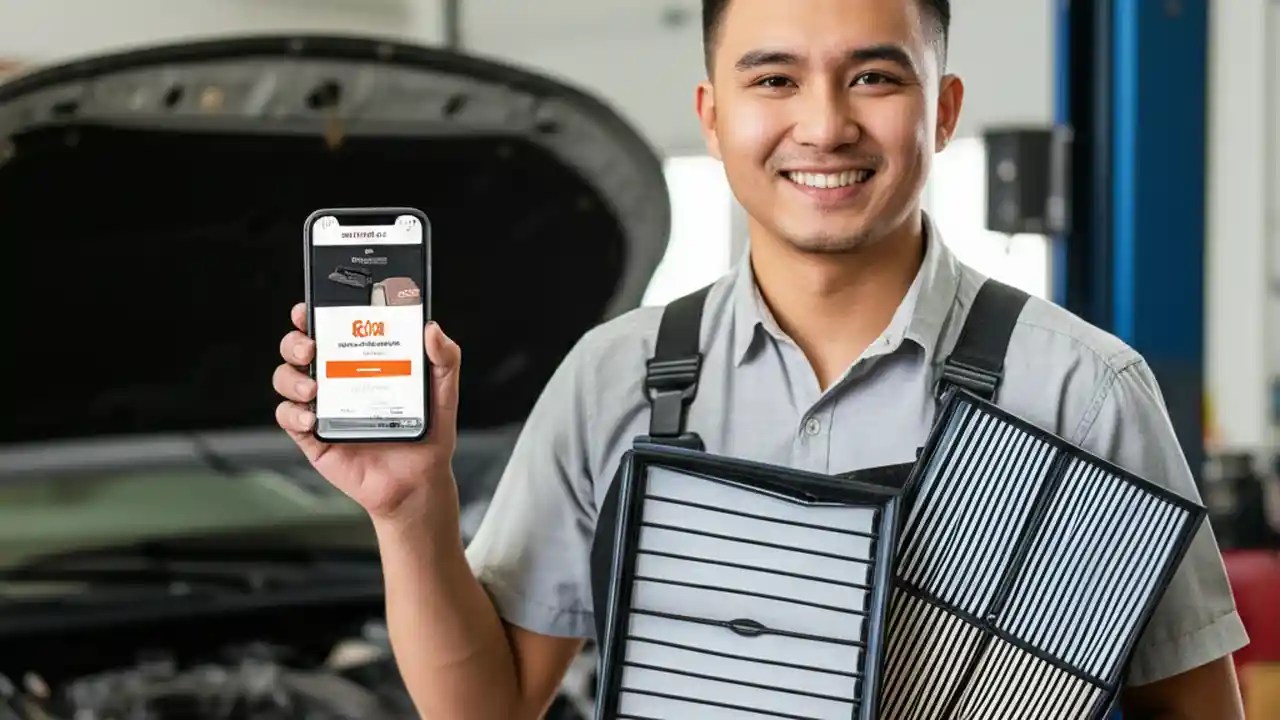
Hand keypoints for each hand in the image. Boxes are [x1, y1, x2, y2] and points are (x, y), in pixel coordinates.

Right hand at [272, 303, 460, 521]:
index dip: (312, 315)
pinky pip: (288, 419)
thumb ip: (444, 359)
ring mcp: (322, 407)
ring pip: (286, 380)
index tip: (309, 309)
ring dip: (291, 377)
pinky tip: (312, 418)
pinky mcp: (314, 437)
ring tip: (314, 388)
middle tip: (310, 347)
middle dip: (294, 341)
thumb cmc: (428, 434)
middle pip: (297, 350)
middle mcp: (336, 380)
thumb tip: (432, 329)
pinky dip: (293, 414)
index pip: (329, 329)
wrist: (419, 481)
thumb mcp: (443, 393)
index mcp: (361, 362)